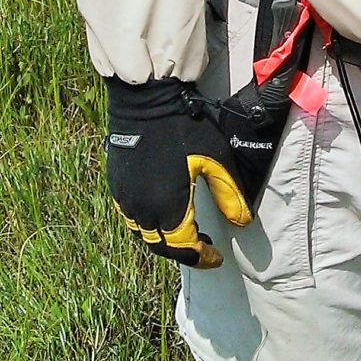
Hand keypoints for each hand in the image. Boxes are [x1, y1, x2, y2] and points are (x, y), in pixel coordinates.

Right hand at [105, 76, 251, 268]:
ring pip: (144, 233)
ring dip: (164, 239)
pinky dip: (149, 223)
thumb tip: (243, 222)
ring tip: (186, 229)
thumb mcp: (215, 160)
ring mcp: (125, 198)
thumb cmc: (184, 129)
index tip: (216, 258)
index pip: (184, 247)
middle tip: (203, 247)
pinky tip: (164, 210)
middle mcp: (142, 210)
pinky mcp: (117, 185)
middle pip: (161, 246)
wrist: (146, 102)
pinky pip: (132, 216)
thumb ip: (229, 194)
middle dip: (183, 251)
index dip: (201, 257)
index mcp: (167, 208)